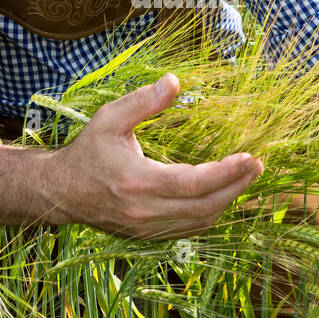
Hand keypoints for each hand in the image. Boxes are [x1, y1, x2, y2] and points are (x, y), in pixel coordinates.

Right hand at [43, 72, 263, 237]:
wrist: (60, 193)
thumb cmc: (87, 152)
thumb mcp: (109, 119)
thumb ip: (142, 101)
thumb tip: (175, 81)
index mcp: (138, 183)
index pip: (194, 183)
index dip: (227, 173)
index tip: (251, 158)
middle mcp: (145, 212)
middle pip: (205, 207)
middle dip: (237, 187)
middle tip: (257, 166)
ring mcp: (148, 229)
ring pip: (200, 222)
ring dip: (227, 201)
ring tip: (245, 178)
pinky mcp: (148, 236)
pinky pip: (189, 229)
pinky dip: (210, 213)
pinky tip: (221, 194)